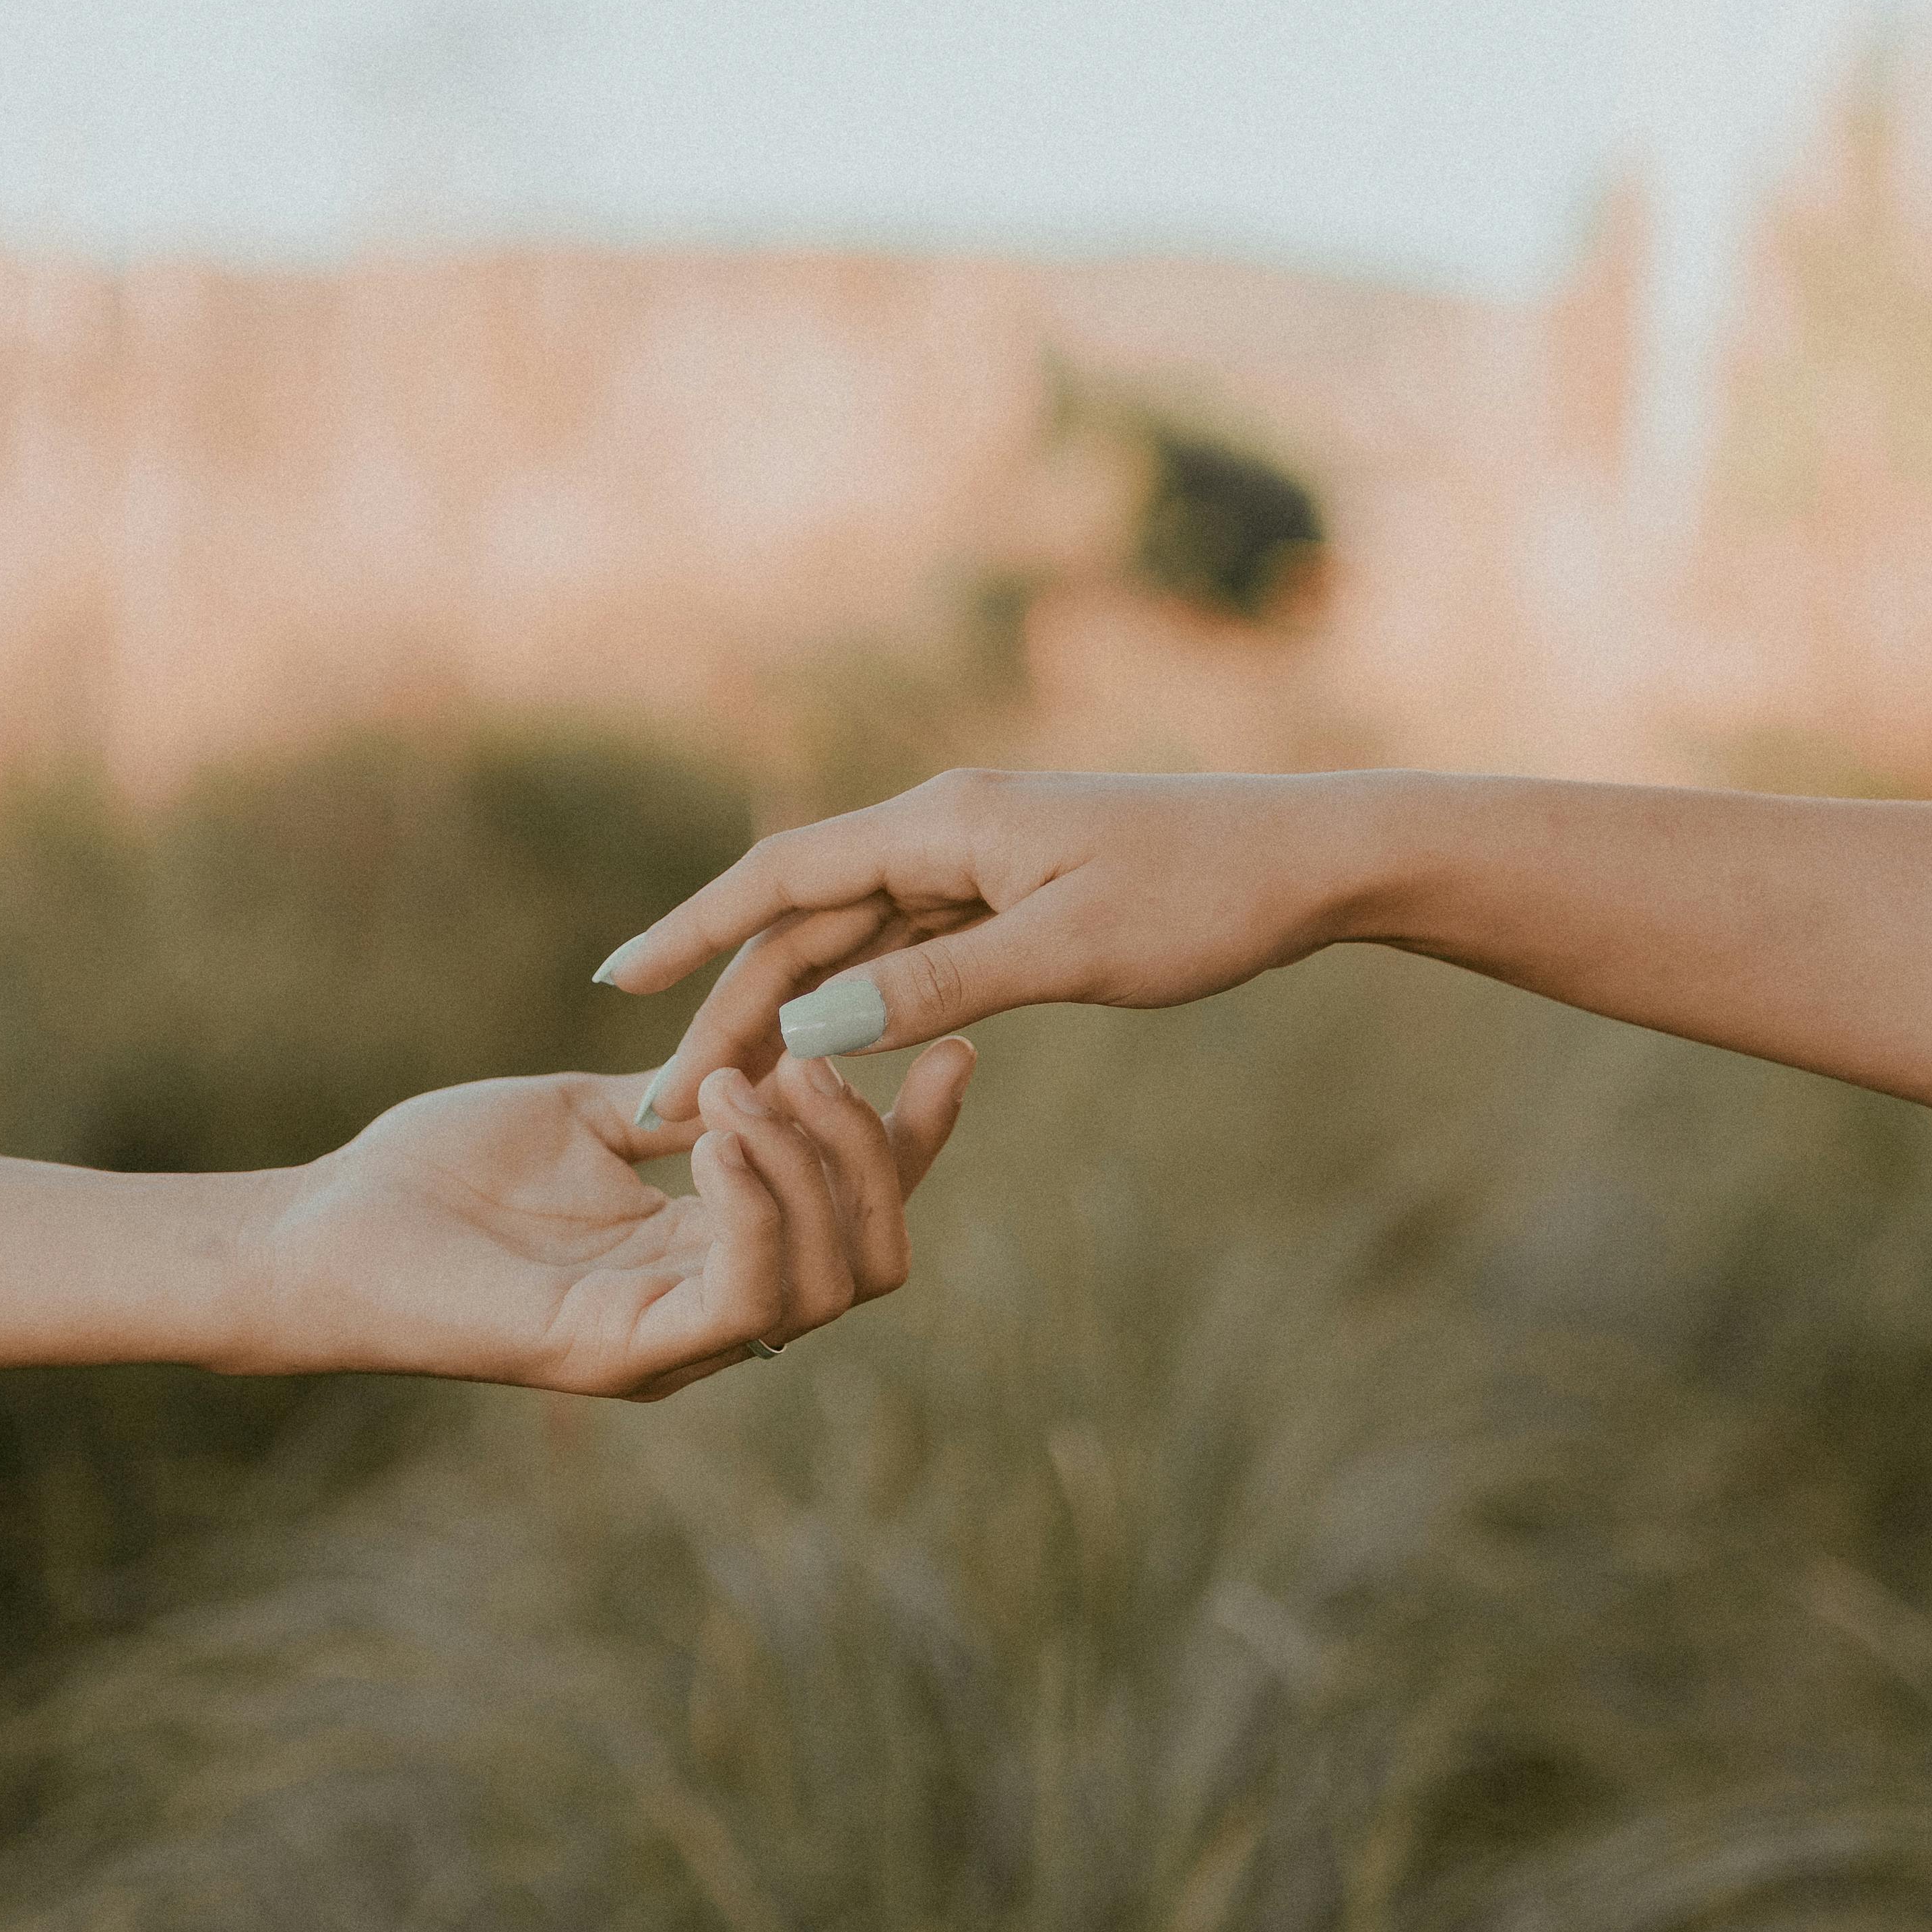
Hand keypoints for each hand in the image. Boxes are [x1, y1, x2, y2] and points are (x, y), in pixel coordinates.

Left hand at [260, 1048, 974, 1398]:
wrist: (322, 1226)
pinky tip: (721, 1130)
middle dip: (877, 1153)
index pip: (855, 1213)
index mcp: (705, 1252)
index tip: (951, 1052)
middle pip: (872, 1261)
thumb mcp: (589, 1113)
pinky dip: (757, 1207)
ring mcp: (669, 1343)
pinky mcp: (619, 1355)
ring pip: (829, 1286)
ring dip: (813, 1169)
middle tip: (823, 1062)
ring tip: (750, 1085)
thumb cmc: (435, 1171)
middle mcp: (705, 1311)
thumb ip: (685, 1102)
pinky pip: (743, 1298)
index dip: (915, 1142)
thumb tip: (776, 1050)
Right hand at [598, 767, 1373, 1120]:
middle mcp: (944, 835)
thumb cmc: (1203, 896)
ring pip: (850, 947)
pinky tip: (819, 1060)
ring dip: (785, 1017)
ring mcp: (976, 866)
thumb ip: (934, 987)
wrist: (1311, 859)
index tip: (620, 983)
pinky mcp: (1011, 898)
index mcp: (943, 827)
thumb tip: (807, 1024)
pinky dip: (854, 1007)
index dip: (695, 931)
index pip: (783, 876)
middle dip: (729, 1009)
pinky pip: (904, 956)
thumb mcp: (1068, 952)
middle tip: (659, 1104)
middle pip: (805, 924)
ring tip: (720, 1102)